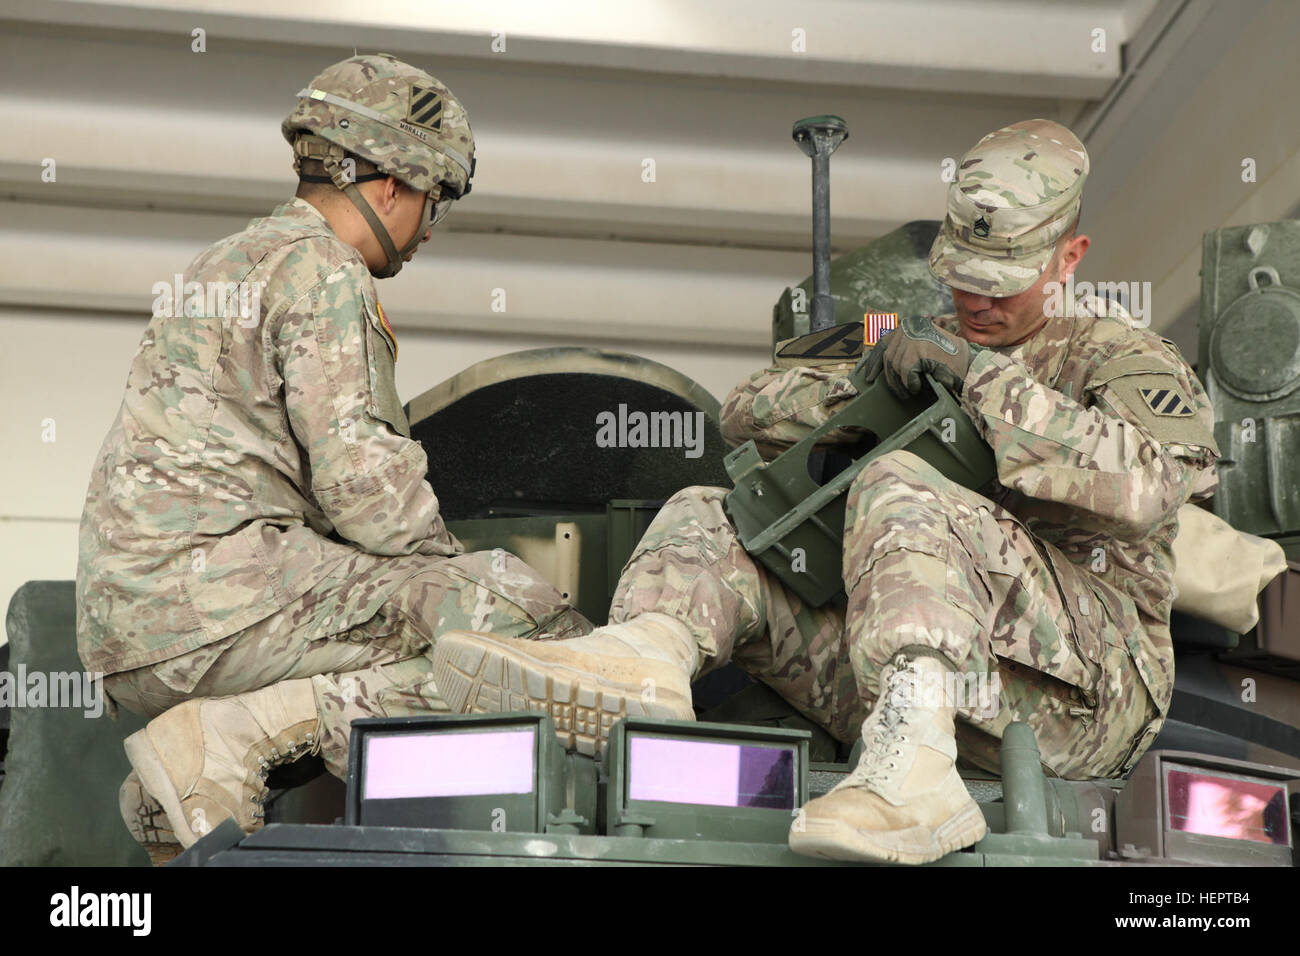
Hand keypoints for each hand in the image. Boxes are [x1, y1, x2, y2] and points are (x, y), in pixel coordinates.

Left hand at [859, 315, 976, 397]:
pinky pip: (906, 371)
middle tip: (896, 391)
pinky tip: (917, 387)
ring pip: (896, 365)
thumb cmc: (948, 361)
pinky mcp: (917, 350)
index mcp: (910, 324)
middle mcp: (910, 326)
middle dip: (889, 376)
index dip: (874, 360)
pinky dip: (911, 382)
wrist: (969, 365)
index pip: (884, 341)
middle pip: (888, 355)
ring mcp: (913, 337)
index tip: (868, 375)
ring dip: (901, 382)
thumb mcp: (923, 348)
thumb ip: (905, 349)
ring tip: (909, 391)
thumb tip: (881, 363)